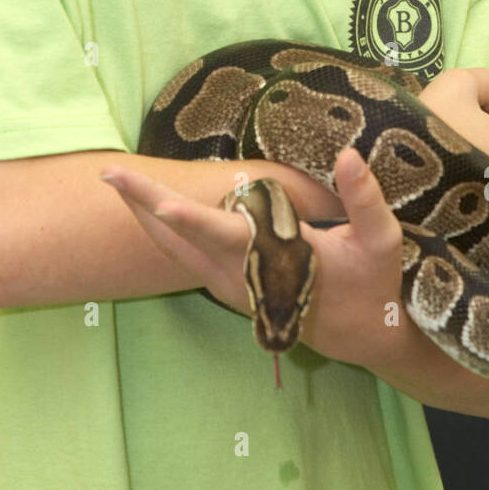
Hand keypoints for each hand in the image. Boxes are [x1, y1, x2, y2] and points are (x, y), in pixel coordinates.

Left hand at [101, 151, 405, 371]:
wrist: (364, 335)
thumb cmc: (373, 282)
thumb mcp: (380, 240)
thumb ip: (363, 197)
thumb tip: (347, 154)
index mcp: (270, 261)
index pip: (221, 234)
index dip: (189, 217)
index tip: (158, 201)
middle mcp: (240, 277)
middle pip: (178, 240)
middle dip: (143, 205)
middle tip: (108, 173)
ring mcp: (229, 286)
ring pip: (175, 252)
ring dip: (146, 217)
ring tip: (117, 183)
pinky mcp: (229, 288)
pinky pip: (184, 257)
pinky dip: (162, 232)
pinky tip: (148, 210)